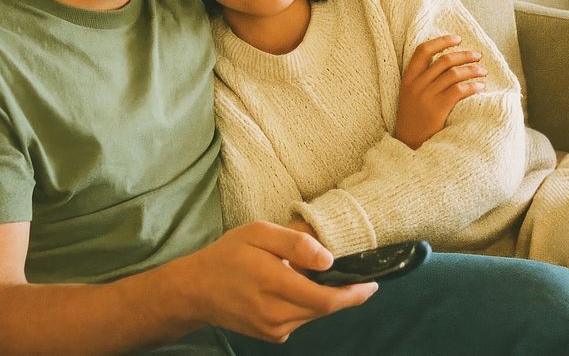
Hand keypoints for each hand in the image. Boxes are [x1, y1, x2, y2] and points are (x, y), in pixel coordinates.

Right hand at [172, 222, 377, 342]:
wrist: (195, 290)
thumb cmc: (227, 255)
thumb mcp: (257, 233)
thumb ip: (294, 242)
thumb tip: (328, 257)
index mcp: (273, 284)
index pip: (326, 298)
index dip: (353, 294)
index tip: (373, 283)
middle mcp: (275, 313)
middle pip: (324, 307)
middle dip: (340, 292)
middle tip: (346, 272)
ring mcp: (273, 329)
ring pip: (313, 314)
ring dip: (320, 297)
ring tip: (303, 275)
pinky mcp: (271, 336)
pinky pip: (300, 320)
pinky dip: (305, 305)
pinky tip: (290, 289)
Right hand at [394, 35, 486, 149]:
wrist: (408, 144)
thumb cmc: (413, 119)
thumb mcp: (409, 96)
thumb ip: (422, 80)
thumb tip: (447, 64)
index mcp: (408, 78)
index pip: (423, 50)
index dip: (441, 41)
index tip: (457, 39)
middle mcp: (416, 84)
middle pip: (444, 60)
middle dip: (464, 55)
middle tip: (477, 55)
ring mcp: (426, 96)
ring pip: (454, 74)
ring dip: (472, 70)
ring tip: (482, 71)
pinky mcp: (437, 108)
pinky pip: (459, 90)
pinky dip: (472, 86)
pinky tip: (480, 87)